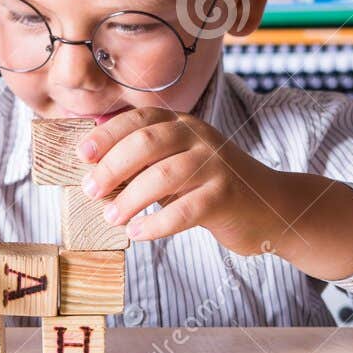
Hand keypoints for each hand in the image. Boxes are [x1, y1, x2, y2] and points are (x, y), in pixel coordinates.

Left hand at [78, 108, 281, 253]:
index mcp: (183, 124)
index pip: (140, 119)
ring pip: (164, 176)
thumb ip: (145, 162)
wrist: (270, 206)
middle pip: (147, 142)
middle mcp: (199, 137)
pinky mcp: (225, 196)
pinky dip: (156, 223)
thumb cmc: (211, 187)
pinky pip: (185, 209)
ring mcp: (214, 165)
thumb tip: (94, 171)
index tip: (83, 155)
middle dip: (113, 167)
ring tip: (112, 217)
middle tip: (91, 191)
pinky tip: (138, 233)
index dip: (107, 134)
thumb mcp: (179, 164)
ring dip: (130, 198)